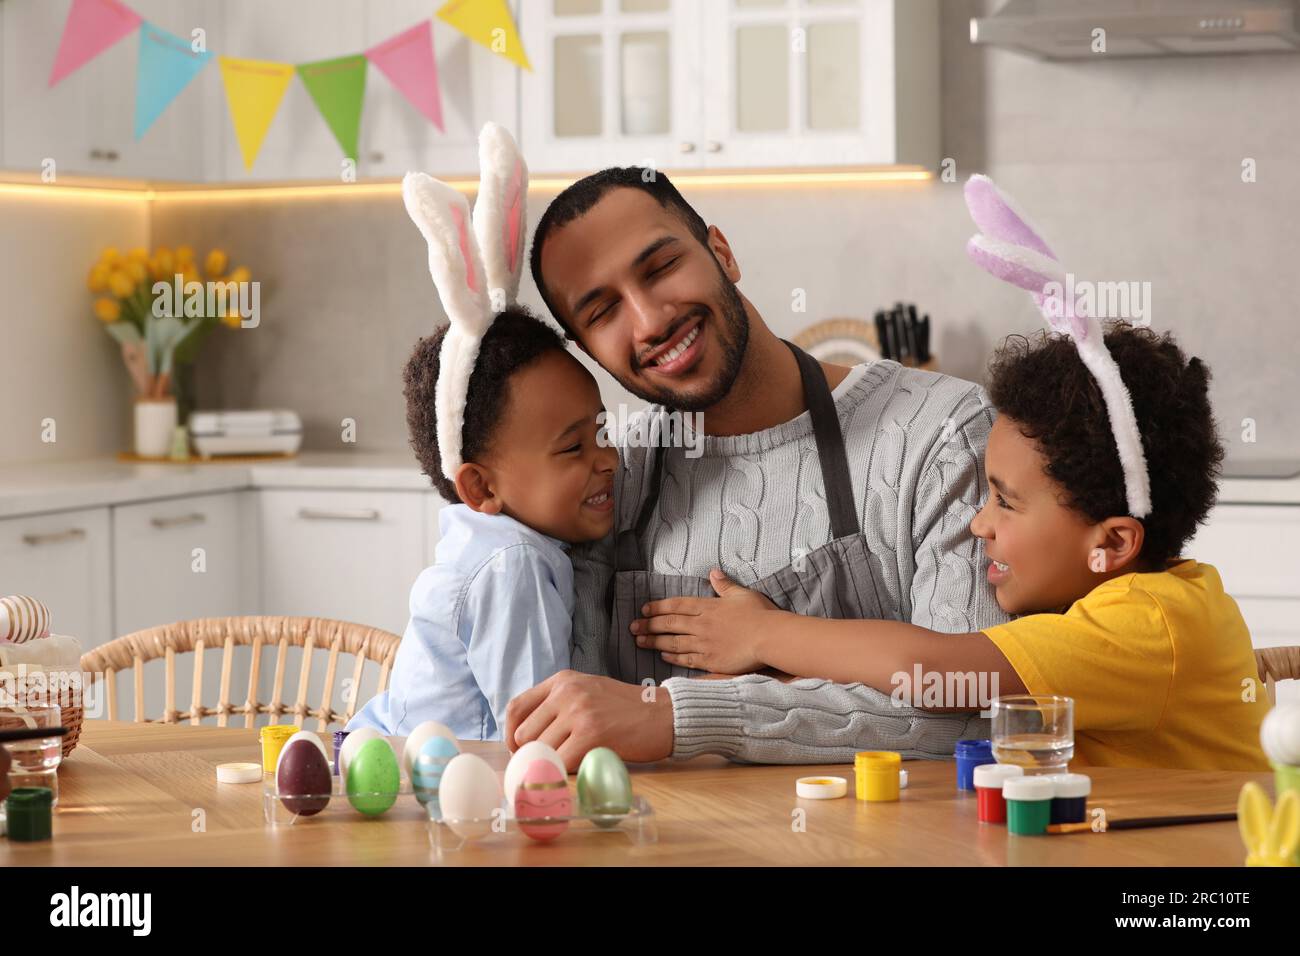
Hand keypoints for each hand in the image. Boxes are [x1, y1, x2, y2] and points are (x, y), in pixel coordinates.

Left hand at [504, 670, 673, 769]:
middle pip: (524, 734)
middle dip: (532, 754)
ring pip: (541, 751)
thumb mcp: (588, 691)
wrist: (664, 714)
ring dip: (552, 763)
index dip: (511, 734)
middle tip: (548, 762)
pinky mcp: (592, 734)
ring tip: (573, 761)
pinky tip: (582, 766)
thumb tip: (525, 735)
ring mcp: (579, 712)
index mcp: (562, 680)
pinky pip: (561, 762)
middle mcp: (566, 692)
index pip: (516, 707)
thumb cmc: (626, 709)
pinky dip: (566, 771)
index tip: (518, 750)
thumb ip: (558, 704)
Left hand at [630, 569, 777, 674]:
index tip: (644, 609)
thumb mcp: (741, 594)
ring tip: (639, 641)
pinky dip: (673, 657)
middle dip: (648, 624)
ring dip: (654, 641)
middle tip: (633, 626)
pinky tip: (663, 656)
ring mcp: (704, 643)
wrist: (770, 637)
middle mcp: (701, 624)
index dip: (658, 607)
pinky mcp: (711, 660)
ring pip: (673, 642)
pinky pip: (686, 659)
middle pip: (669, 624)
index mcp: (708, 606)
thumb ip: (724, 585)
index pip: (676, 605)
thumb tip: (713, 573)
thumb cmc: (759, 613)